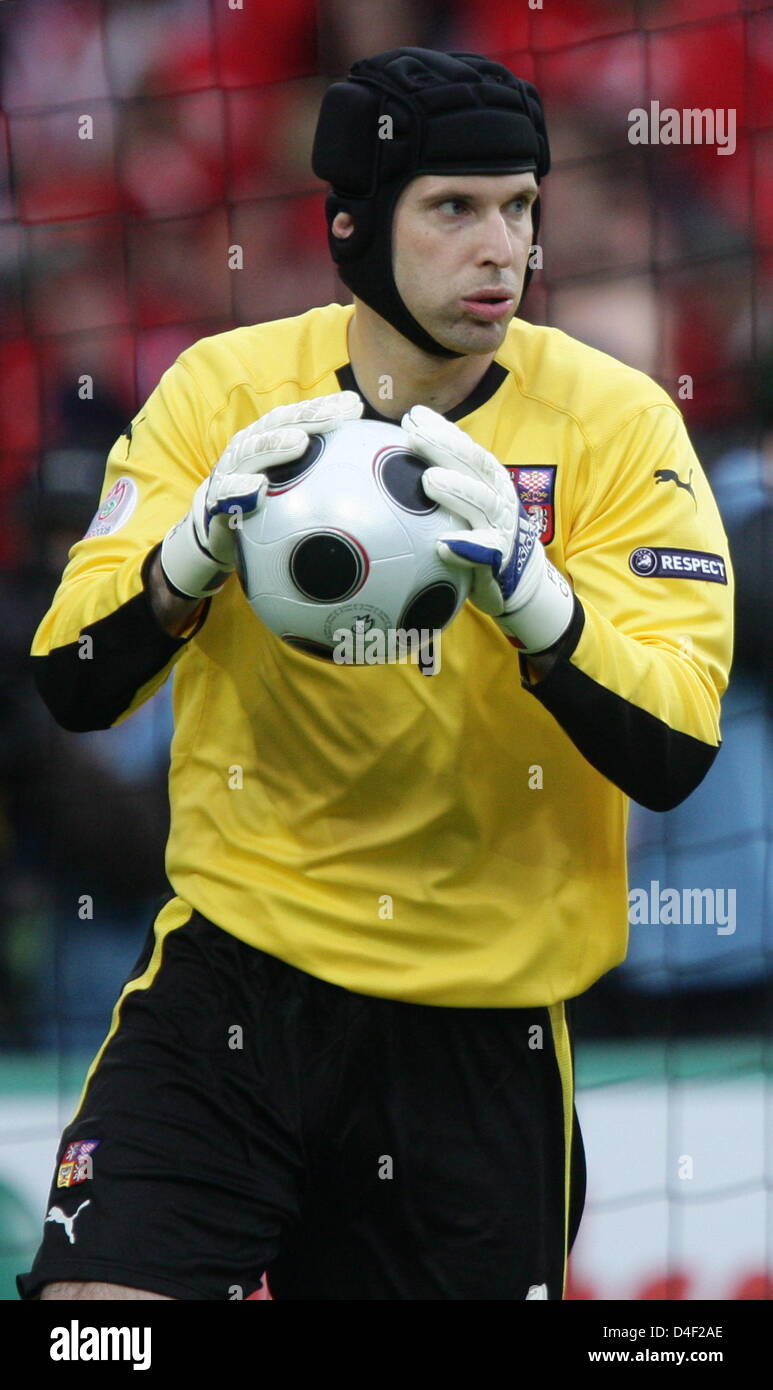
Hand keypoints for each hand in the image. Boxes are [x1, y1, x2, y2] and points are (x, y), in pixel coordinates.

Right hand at [160, 391, 362, 598]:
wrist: (217, 530)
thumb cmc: (263, 502)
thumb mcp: (290, 483)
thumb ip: (318, 469)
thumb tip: (366, 466)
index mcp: (267, 439)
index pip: (297, 418)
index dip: (324, 408)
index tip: (355, 406)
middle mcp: (248, 448)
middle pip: (277, 426)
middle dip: (307, 418)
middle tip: (335, 416)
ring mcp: (230, 472)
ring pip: (251, 453)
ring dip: (275, 445)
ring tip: (299, 442)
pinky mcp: (218, 501)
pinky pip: (227, 495)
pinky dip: (240, 490)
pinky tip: (258, 489)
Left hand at [401, 405, 572, 652]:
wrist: (517, 578)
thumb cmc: (481, 533)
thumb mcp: (467, 501)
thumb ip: (443, 478)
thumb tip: (397, 453)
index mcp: (488, 480)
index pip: (466, 448)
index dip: (442, 431)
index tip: (414, 416)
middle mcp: (498, 497)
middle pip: (474, 466)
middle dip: (445, 447)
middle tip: (414, 434)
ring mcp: (501, 528)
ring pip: (482, 505)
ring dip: (457, 491)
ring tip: (429, 480)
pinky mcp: (499, 560)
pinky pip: (485, 553)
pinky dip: (467, 548)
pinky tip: (445, 545)